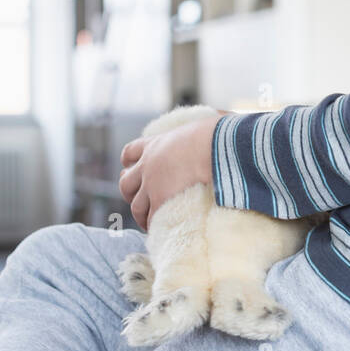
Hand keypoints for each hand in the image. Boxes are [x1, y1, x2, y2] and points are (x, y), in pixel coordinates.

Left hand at [118, 113, 223, 231]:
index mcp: (155, 144)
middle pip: (125, 183)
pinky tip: (159, 231)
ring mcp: (152, 184)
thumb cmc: (217, 133)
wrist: (215, 147)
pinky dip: (153, 226)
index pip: (130, 152)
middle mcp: (148, 164)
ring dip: (140, 215)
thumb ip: (202, 128)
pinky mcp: (161, 200)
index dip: (128, 163)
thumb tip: (224, 119)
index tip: (131, 168)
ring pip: (135, 206)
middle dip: (129, 193)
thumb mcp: (201, 126)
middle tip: (138, 200)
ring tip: (148, 223)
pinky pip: (151, 219)